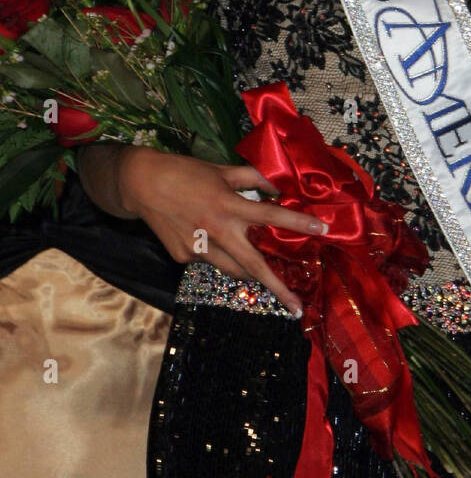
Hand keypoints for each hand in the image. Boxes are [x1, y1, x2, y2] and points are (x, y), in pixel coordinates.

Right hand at [119, 146, 323, 314]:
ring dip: (251, 274)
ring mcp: (199, 248)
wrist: (141, 184)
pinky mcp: (183, 256)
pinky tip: (209, 240)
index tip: (323, 229)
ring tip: (265, 278)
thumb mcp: (223, 170)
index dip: (298, 221)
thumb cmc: (186, 172)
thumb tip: (277, 189)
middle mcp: (217, 230)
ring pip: (233, 269)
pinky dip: (219, 255)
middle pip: (254, 265)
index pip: (271, 215)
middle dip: (278, 288)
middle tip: (297, 307)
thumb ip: (253, 179)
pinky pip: (211, 261)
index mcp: (229, 205)